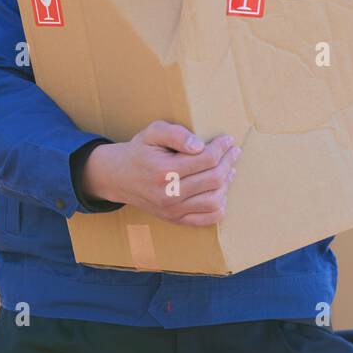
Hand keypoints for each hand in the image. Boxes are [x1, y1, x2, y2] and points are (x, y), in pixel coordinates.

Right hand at [81, 121, 240, 225]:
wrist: (119, 177)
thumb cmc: (140, 151)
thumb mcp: (152, 133)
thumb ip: (175, 134)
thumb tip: (199, 145)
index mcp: (164, 170)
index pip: (206, 159)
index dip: (221, 148)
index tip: (228, 140)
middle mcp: (169, 193)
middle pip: (214, 178)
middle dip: (228, 162)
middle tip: (233, 152)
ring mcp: (173, 210)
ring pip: (215, 200)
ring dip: (226, 183)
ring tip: (228, 170)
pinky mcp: (176, 219)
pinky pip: (208, 219)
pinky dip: (219, 205)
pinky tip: (220, 191)